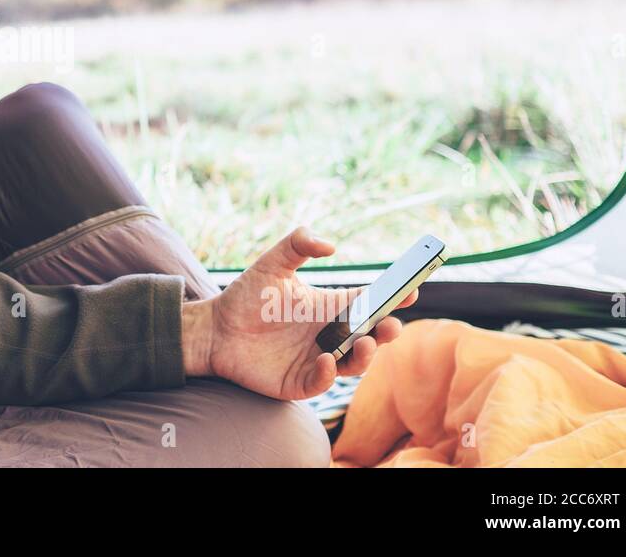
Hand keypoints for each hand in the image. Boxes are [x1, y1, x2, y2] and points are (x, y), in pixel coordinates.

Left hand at [182, 226, 418, 399]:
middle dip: (388, 330)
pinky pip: (323, 382)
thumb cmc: (246, 296)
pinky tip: (326, 359)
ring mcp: (318, 360)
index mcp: (331, 307)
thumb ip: (297, 244)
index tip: (411, 289)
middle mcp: (330, 334)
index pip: (370, 302)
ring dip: (366, 355)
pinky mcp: (300, 382)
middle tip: (392, 323)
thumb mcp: (272, 263)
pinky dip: (329, 373)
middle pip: (372, 336)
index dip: (393, 297)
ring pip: (355, 363)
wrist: (214, 330)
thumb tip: (330, 246)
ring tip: (366, 342)